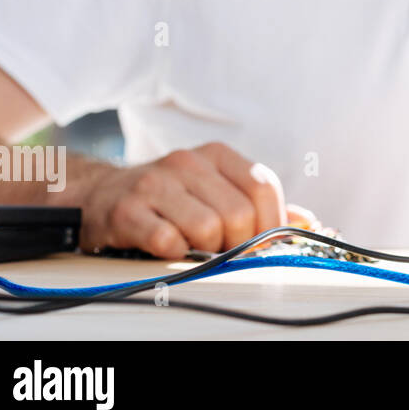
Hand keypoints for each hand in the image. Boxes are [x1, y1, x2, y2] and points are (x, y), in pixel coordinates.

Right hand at [76, 142, 287, 258]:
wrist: (98, 197)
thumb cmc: (167, 198)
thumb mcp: (215, 190)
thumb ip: (262, 205)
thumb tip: (309, 222)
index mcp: (216, 155)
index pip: (263, 186)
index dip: (270, 223)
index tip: (261, 243)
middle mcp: (187, 162)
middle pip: (239, 214)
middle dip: (236, 243)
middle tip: (220, 248)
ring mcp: (155, 184)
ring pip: (208, 228)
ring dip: (205, 250)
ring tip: (191, 245)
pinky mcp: (126, 211)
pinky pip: (167, 242)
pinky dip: (174, 254)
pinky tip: (166, 248)